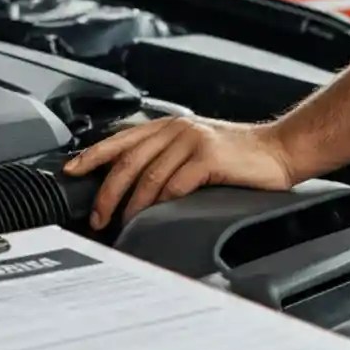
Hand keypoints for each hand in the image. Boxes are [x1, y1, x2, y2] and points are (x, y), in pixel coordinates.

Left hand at [63, 117, 295, 228]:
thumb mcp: (196, 148)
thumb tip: (132, 188)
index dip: (91, 155)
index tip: (70, 172)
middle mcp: (176, 129)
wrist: (279, 151)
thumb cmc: (239, 156)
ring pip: (147, 176)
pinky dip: (161, 204)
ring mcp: (192, 141)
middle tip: (98, 217)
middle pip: (127, 161)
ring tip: (122, 224)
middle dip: (106, 192)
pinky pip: (174, 184)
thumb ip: (166, 159)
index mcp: (169, 126)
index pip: (120, 139)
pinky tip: (156, 217)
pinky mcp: (208, 158)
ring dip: (130, 205)